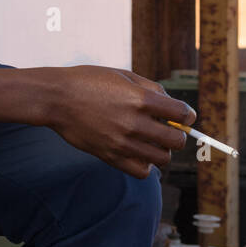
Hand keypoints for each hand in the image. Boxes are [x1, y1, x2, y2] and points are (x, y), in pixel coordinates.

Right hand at [47, 66, 196, 177]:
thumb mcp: (124, 75)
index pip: (181, 113)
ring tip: (153, 142)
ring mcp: (122, 142)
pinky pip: (141, 171)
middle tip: (169, 129)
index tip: (185, 116)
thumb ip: (151, 89)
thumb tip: (172, 105)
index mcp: (140, 99)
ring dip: (163, 150)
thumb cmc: (90, 81)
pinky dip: (146, 164)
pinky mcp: (110, 156)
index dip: (188, 115)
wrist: (57, 98)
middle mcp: (134, 122)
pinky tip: (140, 152)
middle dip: (178, 135)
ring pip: (162, 158)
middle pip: (176, 140)